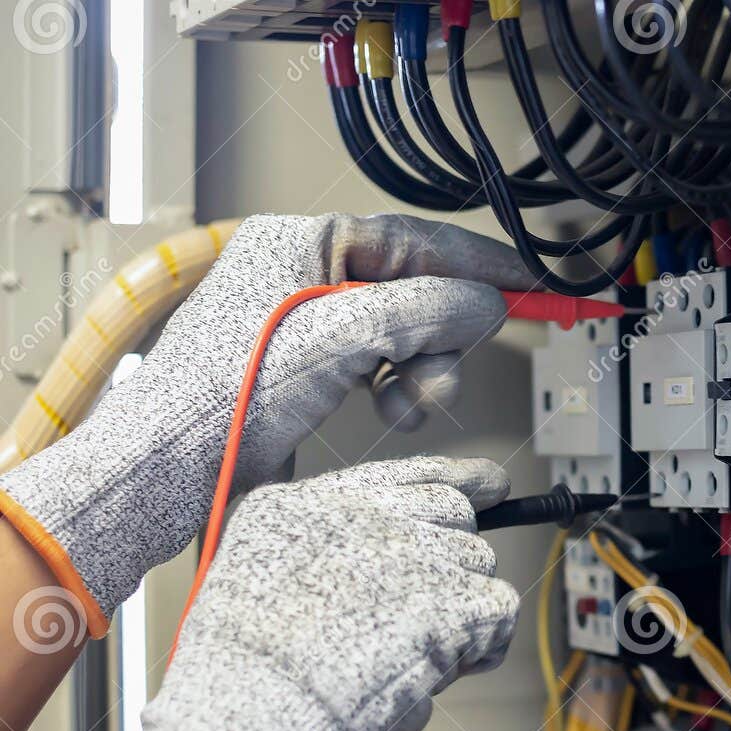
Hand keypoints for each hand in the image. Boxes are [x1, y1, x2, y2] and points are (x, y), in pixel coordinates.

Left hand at [0, 213, 532, 633]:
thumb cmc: (229, 393)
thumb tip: (486, 304)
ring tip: (405, 405)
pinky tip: (388, 411)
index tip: (531, 284)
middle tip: (436, 376)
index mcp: (304, 242)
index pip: (417, 240)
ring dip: (424, 372)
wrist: (174, 466)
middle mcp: (307, 273)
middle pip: (420, 291)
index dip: (480, 265)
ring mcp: (309, 321)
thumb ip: (428, 310)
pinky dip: (400, 389)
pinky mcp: (313, 366)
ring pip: (409, 333)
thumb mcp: (344, 337)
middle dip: (441, 339)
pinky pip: (385, 364)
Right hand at [43, 455, 520, 730]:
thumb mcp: (246, 582)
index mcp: (302, 505)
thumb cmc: (242, 683)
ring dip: (460, 608)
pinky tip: (444, 670)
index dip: (457, 478)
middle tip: (440, 603)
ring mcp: (413, 552)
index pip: (402, 473)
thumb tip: (377, 563)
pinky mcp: (453, 598)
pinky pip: (497, 608)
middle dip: (453, 556)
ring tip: (410, 655)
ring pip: (476, 562)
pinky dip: (485, 642)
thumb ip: (313, 556)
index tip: (489, 482)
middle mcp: (362, 514)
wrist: (253, 723)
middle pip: (450, 513)